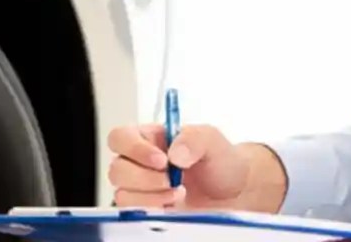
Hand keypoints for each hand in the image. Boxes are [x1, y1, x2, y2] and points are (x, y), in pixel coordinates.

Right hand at [106, 122, 251, 208]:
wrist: (232, 192)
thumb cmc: (219, 161)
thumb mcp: (212, 139)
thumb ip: (194, 137)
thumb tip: (174, 153)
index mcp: (149, 138)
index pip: (120, 137)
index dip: (134, 148)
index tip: (162, 159)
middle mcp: (139, 162)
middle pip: (117, 169)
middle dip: (146, 178)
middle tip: (173, 179)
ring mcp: (141, 188)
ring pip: (122, 194)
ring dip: (151, 196)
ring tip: (177, 192)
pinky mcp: (147, 209)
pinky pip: (133, 213)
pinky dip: (153, 210)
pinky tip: (173, 206)